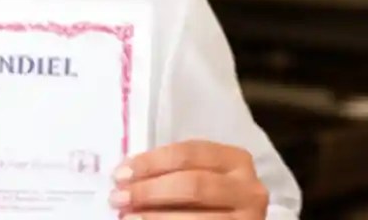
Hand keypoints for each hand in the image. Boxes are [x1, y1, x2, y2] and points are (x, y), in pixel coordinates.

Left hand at [109, 140, 268, 218]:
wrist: (229, 219)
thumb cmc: (208, 196)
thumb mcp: (197, 174)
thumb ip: (169, 171)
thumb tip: (125, 175)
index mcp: (235, 159)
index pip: (188, 153)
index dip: (151, 163)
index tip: (120, 174)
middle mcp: (248, 188)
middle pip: (192, 184)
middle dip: (150, 191)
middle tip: (118, 197)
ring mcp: (250, 218)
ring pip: (196, 217)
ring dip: (155, 217)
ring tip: (126, 217)